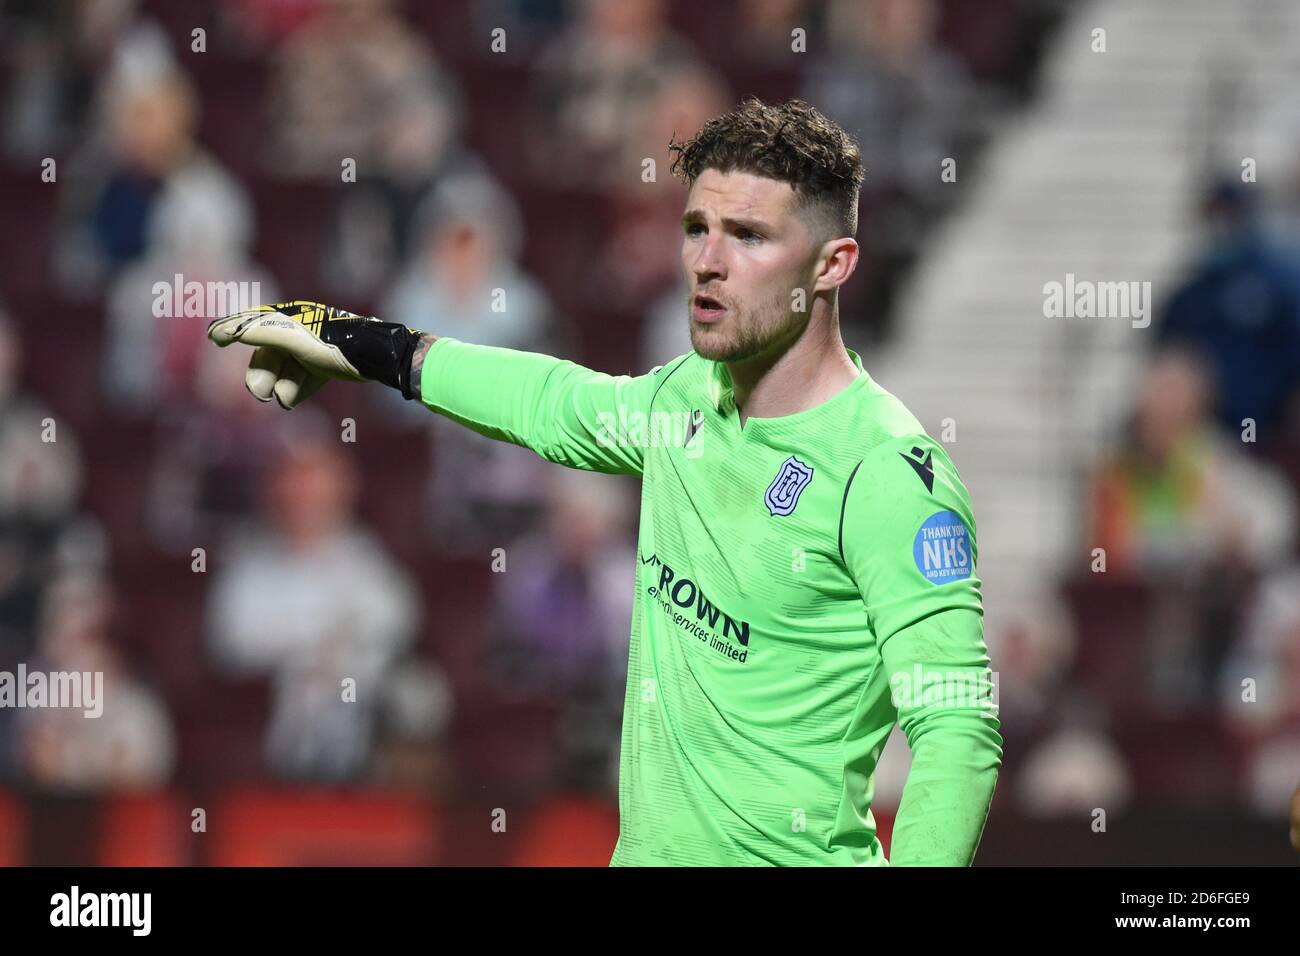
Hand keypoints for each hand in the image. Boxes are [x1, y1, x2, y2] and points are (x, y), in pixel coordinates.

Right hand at [207, 301, 423, 407]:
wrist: (376, 358)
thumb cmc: (334, 344)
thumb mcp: (292, 338)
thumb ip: (257, 334)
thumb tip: (221, 332)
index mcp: (291, 317)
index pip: (254, 322)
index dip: (233, 329)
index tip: (214, 337)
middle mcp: (300, 331)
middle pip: (268, 355)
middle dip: (261, 375)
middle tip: (259, 394)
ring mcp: (313, 350)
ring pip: (285, 372)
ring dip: (281, 387)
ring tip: (284, 399)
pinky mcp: (326, 367)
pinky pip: (303, 381)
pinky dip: (297, 391)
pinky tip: (290, 402)